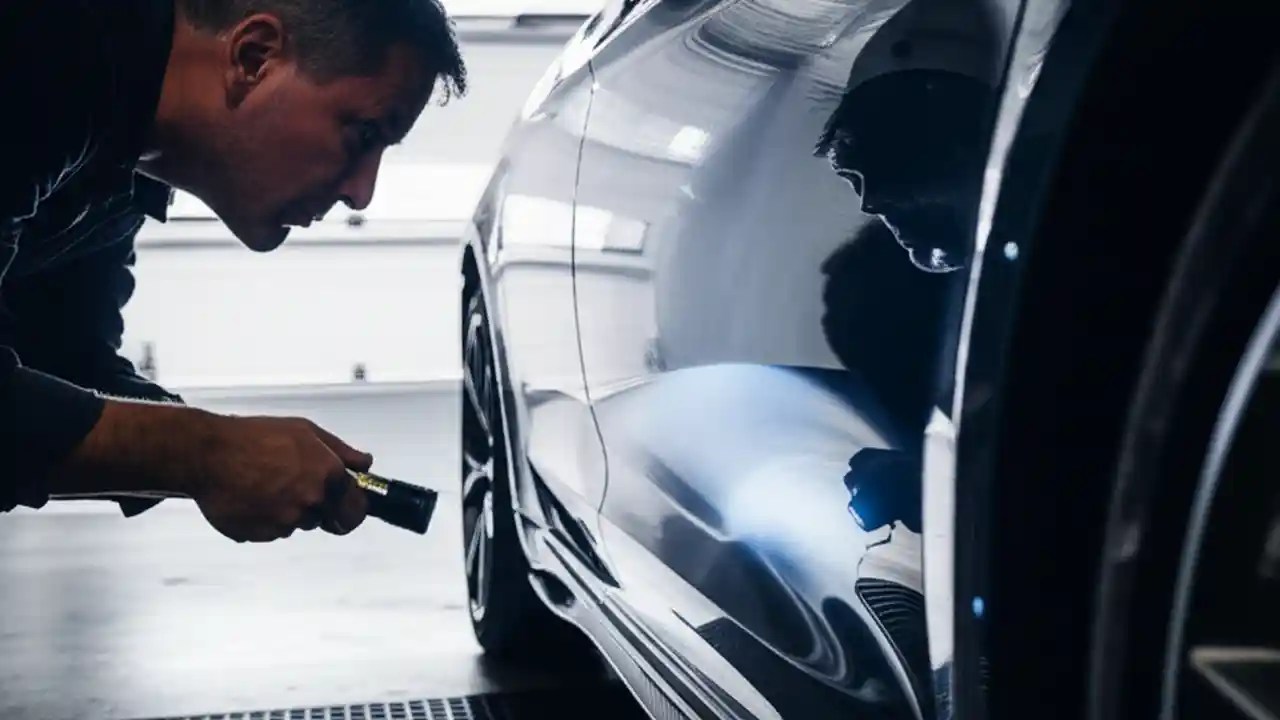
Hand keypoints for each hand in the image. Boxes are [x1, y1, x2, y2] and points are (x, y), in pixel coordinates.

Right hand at [194, 415, 372, 541]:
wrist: (207, 454)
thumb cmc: (254, 437)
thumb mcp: (305, 431)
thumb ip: (341, 451)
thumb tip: (365, 463)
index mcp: (327, 476)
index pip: (358, 509)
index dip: (352, 505)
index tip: (347, 503)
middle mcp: (310, 503)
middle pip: (330, 520)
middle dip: (323, 509)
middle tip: (300, 489)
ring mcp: (285, 522)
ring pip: (299, 524)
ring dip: (290, 510)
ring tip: (267, 484)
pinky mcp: (260, 536)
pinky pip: (272, 532)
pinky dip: (266, 518)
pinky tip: (253, 496)